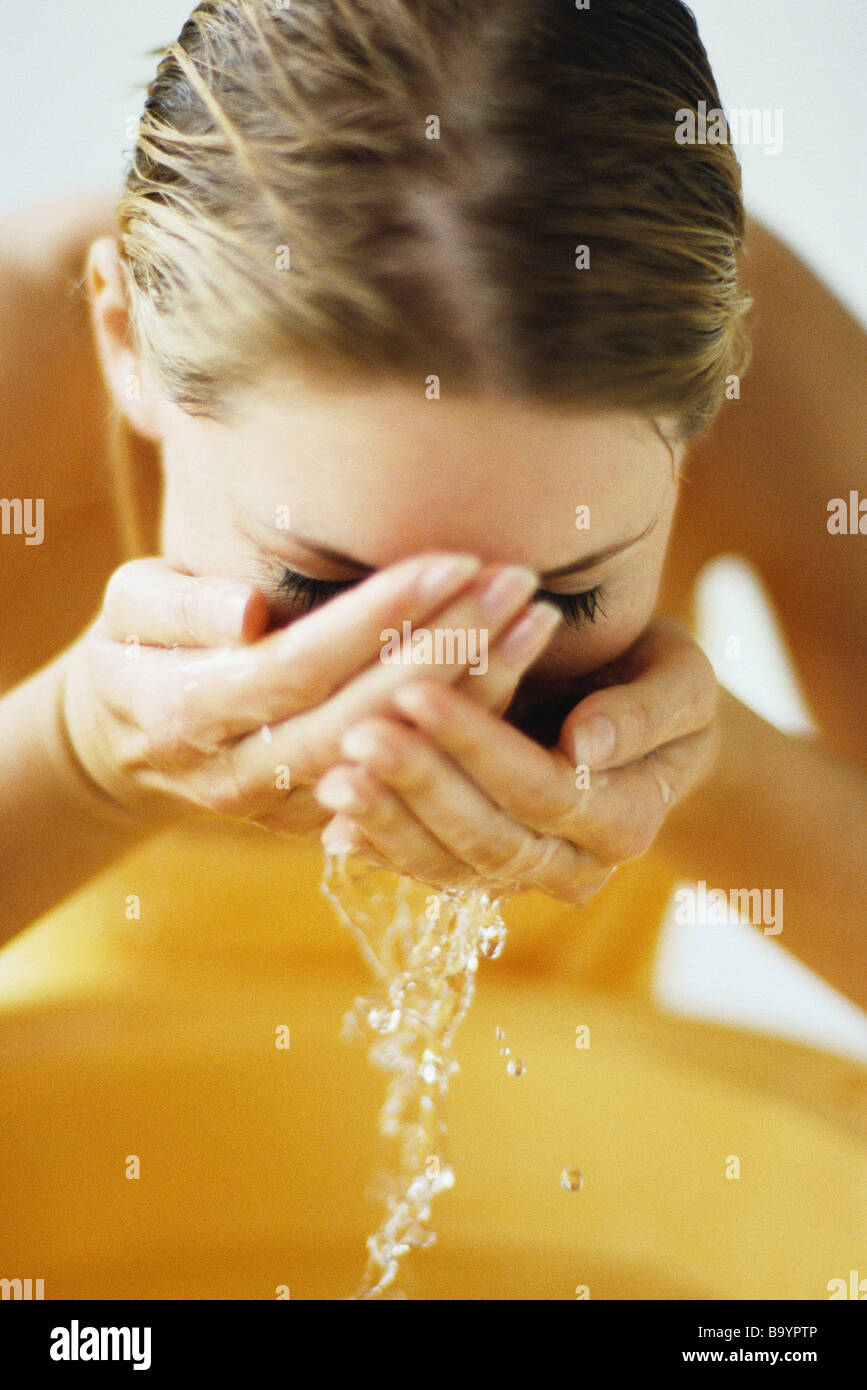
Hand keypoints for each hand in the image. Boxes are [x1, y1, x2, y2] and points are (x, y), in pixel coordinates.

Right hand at [60, 552, 557, 835]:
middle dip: (448, 648)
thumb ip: (178, 608)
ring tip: (534, 617)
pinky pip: (408, 778)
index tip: (451, 560)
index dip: (379, 619)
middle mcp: (241, 774)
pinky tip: (515, 667)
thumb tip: (245, 612)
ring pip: (395, 757)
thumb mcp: (126, 610)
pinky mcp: (326, 819)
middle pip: (363, 717)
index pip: (300, 667)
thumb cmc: (135, 649)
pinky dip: (465, 727)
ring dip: (474, 688)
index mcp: (186, 714)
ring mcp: (287, 808)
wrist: (129, 741)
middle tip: (516, 581)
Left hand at [314, 617, 719, 902]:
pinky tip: (334, 815)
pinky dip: (381, 845)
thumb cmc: (659, 687)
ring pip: (451, 864)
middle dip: (419, 784)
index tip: (416, 690)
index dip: (477, 745)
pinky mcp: (480, 869)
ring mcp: (524, 874)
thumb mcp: (681, 682)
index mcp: (626, 817)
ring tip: (334, 772)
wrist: (641, 727)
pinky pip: (427, 868)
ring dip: (389, 820)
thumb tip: (589, 745)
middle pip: (489, 836)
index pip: (542, 789)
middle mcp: (575, 863)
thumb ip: (646, 712)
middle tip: (356, 733)